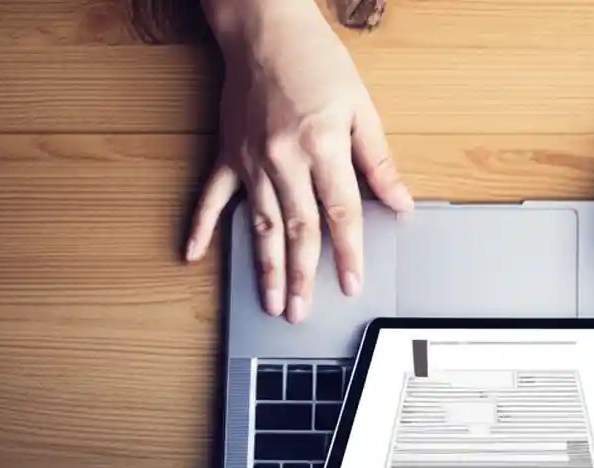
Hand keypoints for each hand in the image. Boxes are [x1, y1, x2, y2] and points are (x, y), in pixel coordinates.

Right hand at [187, 1, 412, 323]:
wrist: (265, 28)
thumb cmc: (317, 63)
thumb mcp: (362, 108)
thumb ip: (379, 162)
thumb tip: (400, 202)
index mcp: (322, 149)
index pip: (340, 214)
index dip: (347, 253)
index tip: (350, 285)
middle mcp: (284, 160)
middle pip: (297, 230)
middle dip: (302, 276)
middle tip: (302, 313)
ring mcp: (251, 160)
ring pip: (259, 224)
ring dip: (265, 267)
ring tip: (271, 301)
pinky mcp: (228, 154)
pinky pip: (211, 196)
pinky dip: (201, 226)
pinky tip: (193, 254)